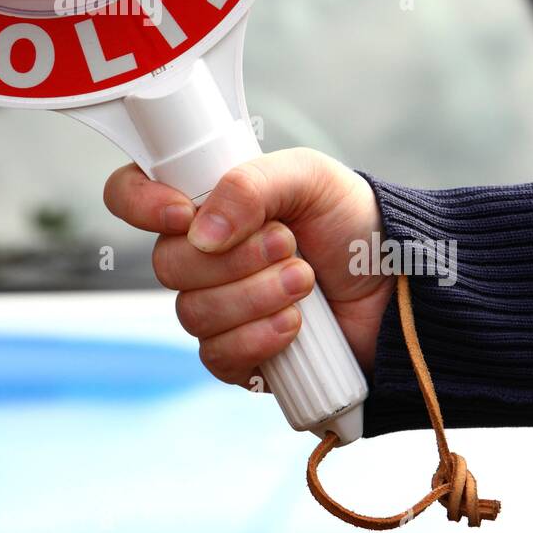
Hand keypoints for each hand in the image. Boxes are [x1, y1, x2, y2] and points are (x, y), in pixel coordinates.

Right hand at [104, 147, 392, 387]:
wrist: (401, 287)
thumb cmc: (354, 222)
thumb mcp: (309, 176)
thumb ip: (252, 184)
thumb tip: (200, 231)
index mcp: (205, 201)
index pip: (131, 195)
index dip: (141, 205)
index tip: (183, 213)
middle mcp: (200, 255)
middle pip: (165, 264)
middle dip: (232, 258)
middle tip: (288, 243)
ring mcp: (216, 307)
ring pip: (192, 313)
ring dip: (254, 296)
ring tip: (305, 280)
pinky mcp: (239, 356)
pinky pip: (216, 356)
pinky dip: (257, 339)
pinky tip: (294, 326)